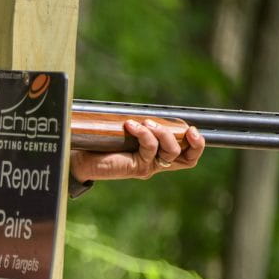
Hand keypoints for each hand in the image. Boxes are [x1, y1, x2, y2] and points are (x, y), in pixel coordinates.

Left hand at [70, 118, 205, 181]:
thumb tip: (150, 111)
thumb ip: (142, 125)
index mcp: (158, 155)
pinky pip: (149, 149)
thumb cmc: (102, 143)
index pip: (188, 155)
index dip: (197, 144)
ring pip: (171, 152)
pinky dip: (143, 133)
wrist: (80, 158)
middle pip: (186, 158)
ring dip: (164, 133)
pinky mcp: (136, 167)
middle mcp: (156, 163)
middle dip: (190, 141)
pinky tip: (131, 125)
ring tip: (147, 122)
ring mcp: (147, 166)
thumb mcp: (128, 131)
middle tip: (183, 128)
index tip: (193, 129)